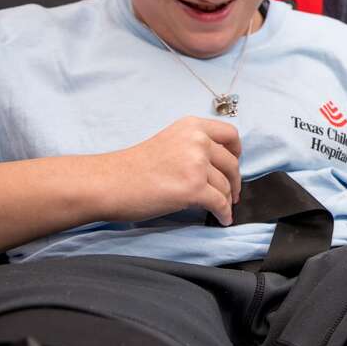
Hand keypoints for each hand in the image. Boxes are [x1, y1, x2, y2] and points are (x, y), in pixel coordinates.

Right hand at [100, 117, 241, 225]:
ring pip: (225, 186)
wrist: (109, 182)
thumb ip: (193, 146)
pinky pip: (220, 203)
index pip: (231, 134)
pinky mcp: (194, 188)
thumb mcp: (169, 142)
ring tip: (222, 208)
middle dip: (234, 181)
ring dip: (227, 200)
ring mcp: (196, 164)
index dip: (237, 152)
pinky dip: (223, 213)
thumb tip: (217, 164)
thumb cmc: (132, 167)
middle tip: (233, 193)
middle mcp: (197, 141)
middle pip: (232, 163)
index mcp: (191, 126)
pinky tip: (222, 218)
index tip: (236, 162)